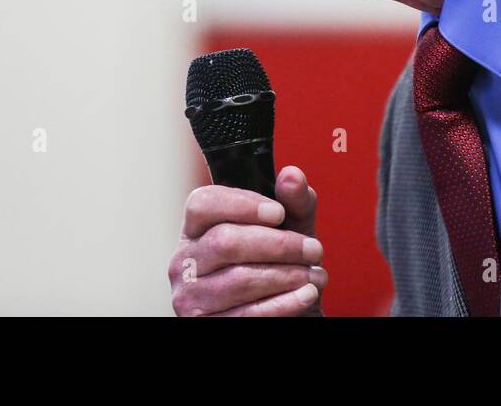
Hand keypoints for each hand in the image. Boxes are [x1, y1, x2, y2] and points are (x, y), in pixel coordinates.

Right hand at [169, 165, 325, 315]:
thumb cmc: (277, 265)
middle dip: (278, 245)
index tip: (279, 213)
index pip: (202, 203)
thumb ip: (293, 201)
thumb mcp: (290, 229)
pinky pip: (247, 313)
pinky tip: (307, 294)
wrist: (282, 312)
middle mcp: (185, 260)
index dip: (241, 205)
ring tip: (316, 275)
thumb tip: (292, 176)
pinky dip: (284, 303)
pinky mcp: (205, 324)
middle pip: (226, 241)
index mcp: (196, 228)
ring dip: (287, 276)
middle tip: (315, 249)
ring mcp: (190, 296)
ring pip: (240, 278)